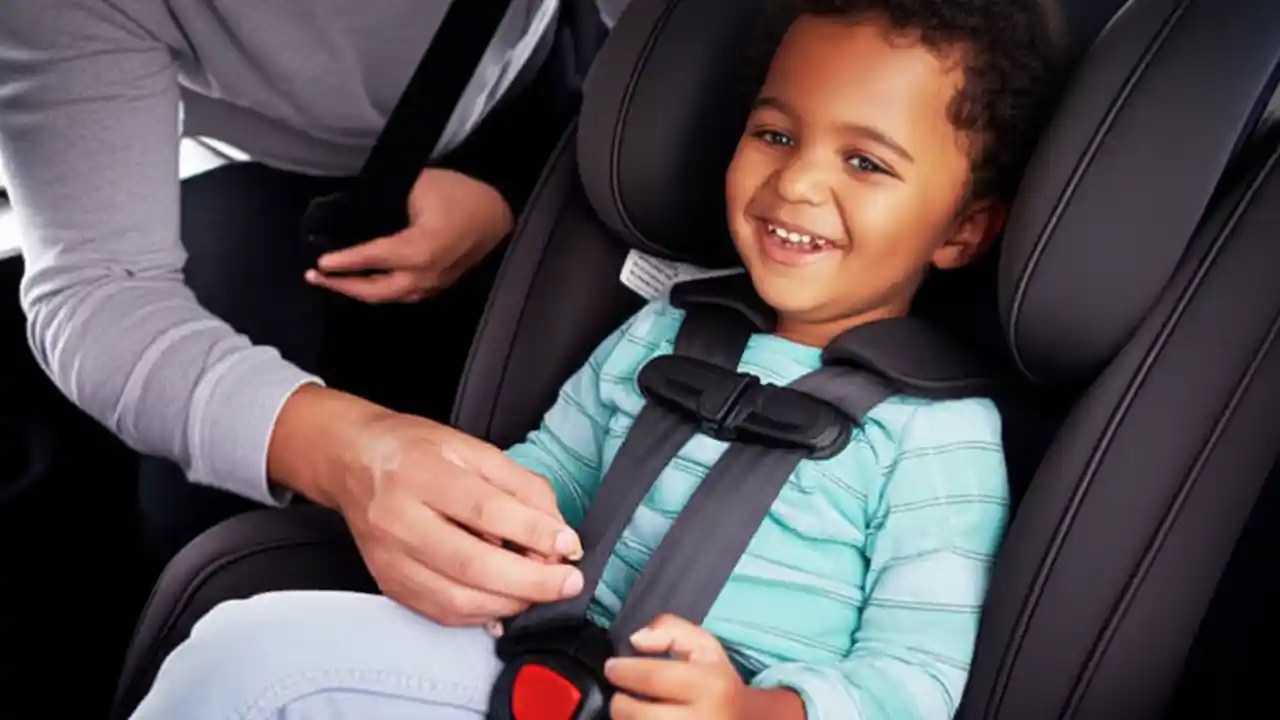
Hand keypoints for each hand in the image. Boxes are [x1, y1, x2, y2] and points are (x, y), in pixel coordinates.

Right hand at [267, 385, 584, 625]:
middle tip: (566, 582)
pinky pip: (442, 612)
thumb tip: (558, 531)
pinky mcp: (388, 583)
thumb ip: (521, 487)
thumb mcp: (473, 448)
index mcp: (420, 474)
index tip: (567, 544)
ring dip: (510, 602)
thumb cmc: (415, 451)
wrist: (353, 462)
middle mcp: (398, 519)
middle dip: (530, 581)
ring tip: (541, 591)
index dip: (532, 531)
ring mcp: (390, 558)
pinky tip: (506, 601)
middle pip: (471, 564)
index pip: (485, 510)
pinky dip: (483, 613)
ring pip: (457, 598)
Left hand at [305, 168, 513, 302]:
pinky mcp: (439, 286)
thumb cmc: (460, 194)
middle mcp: (424, 274)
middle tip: (315, 277)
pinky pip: (403, 296)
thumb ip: (386, 201)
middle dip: (343, 286)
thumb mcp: (419, 184)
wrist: (498, 213)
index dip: (344, 262)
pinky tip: (366, 284)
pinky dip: (380, 292)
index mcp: (419, 249)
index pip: (372, 258)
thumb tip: (358, 213)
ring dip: (359, 292)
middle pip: (375, 291)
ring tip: (335, 282)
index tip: (318, 263)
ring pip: (389, 297)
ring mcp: (433, 285)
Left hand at [604, 614, 747, 719]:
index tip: (612, 668)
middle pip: (639, 716)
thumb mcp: (703, 646)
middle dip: (620, 704)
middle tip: (620, 697)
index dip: (624, 671)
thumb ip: (669, 629)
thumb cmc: (717, 682)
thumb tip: (636, 640)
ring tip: (632, 713)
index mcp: (710, 685)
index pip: (653, 677)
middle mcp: (703, 719)